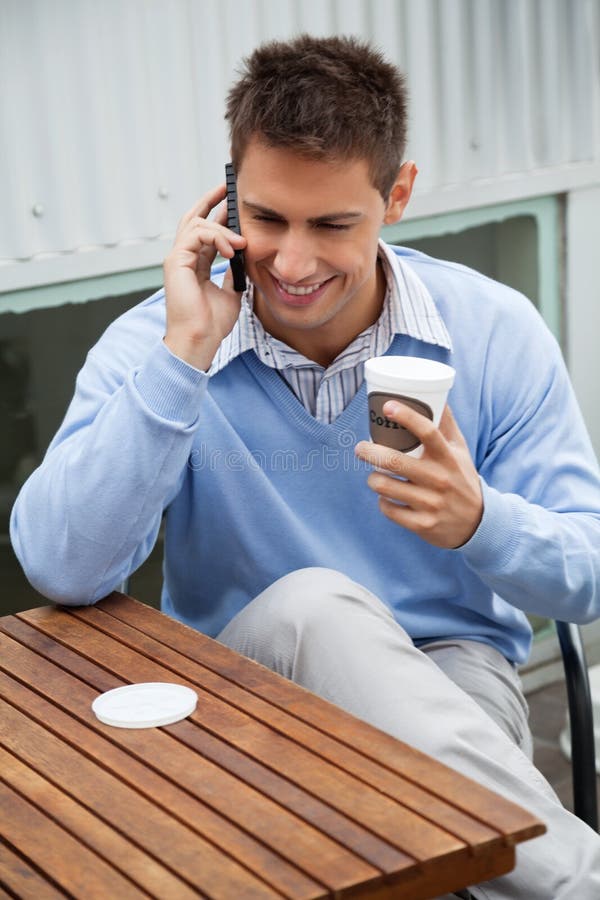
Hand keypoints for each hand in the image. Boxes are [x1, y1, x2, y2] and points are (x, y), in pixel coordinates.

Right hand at [163, 184, 246, 369]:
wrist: (200, 340)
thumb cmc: (212, 323)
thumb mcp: (232, 292)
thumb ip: (236, 272)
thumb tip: (245, 256)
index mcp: (195, 264)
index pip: (204, 231)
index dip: (217, 214)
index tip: (232, 201)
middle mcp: (183, 258)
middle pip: (194, 219)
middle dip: (211, 201)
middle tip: (228, 188)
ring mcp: (177, 259)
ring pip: (196, 225)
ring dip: (221, 228)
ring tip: (241, 241)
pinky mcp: (175, 262)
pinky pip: (194, 235)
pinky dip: (214, 237)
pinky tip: (231, 249)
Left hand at [354, 402, 482, 548]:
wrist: (478, 523)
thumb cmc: (462, 478)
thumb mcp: (460, 451)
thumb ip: (447, 425)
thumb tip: (436, 395)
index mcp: (448, 457)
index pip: (427, 431)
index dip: (406, 416)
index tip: (387, 406)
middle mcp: (440, 479)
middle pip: (394, 461)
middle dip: (369, 452)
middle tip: (360, 448)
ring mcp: (430, 503)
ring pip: (385, 486)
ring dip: (373, 479)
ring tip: (374, 475)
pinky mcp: (422, 524)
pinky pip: (388, 509)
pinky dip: (383, 502)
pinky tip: (386, 498)